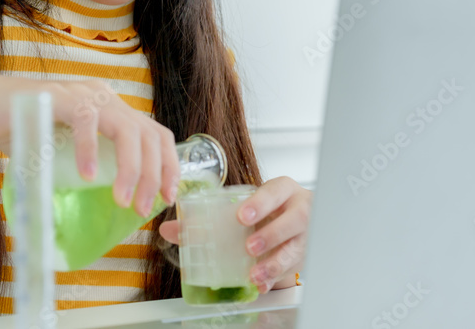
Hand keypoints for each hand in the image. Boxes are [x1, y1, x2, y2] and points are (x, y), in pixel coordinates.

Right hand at [0, 71, 179, 215]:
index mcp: (110, 108)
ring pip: (125, 128)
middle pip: (147, 133)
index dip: (169, 164)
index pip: (155, 132)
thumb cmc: (20, 130)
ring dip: (130, 168)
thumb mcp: (64, 150)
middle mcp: (103, 97)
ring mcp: (82, 94)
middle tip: (141, 208)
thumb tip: (111, 203)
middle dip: (154, 174)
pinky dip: (90, 150)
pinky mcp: (59, 97)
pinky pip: (85, 120)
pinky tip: (87, 176)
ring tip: (121, 198)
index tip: (168, 197)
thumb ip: (88, 163)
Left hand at [159, 176, 310, 292]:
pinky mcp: (305, 254)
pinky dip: (275, 279)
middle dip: (271, 234)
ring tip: (254, 274)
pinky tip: (262, 285)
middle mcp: (299, 209)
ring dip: (275, 262)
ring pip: (297, 247)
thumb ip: (207, 217)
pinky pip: (294, 268)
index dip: (260, 203)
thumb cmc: (265, 210)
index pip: (275, 191)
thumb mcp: (243, 206)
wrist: (293, 220)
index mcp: (282, 190)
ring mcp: (306, 233)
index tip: (242, 216)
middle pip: (294, 219)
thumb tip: (168, 230)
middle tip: (249, 246)